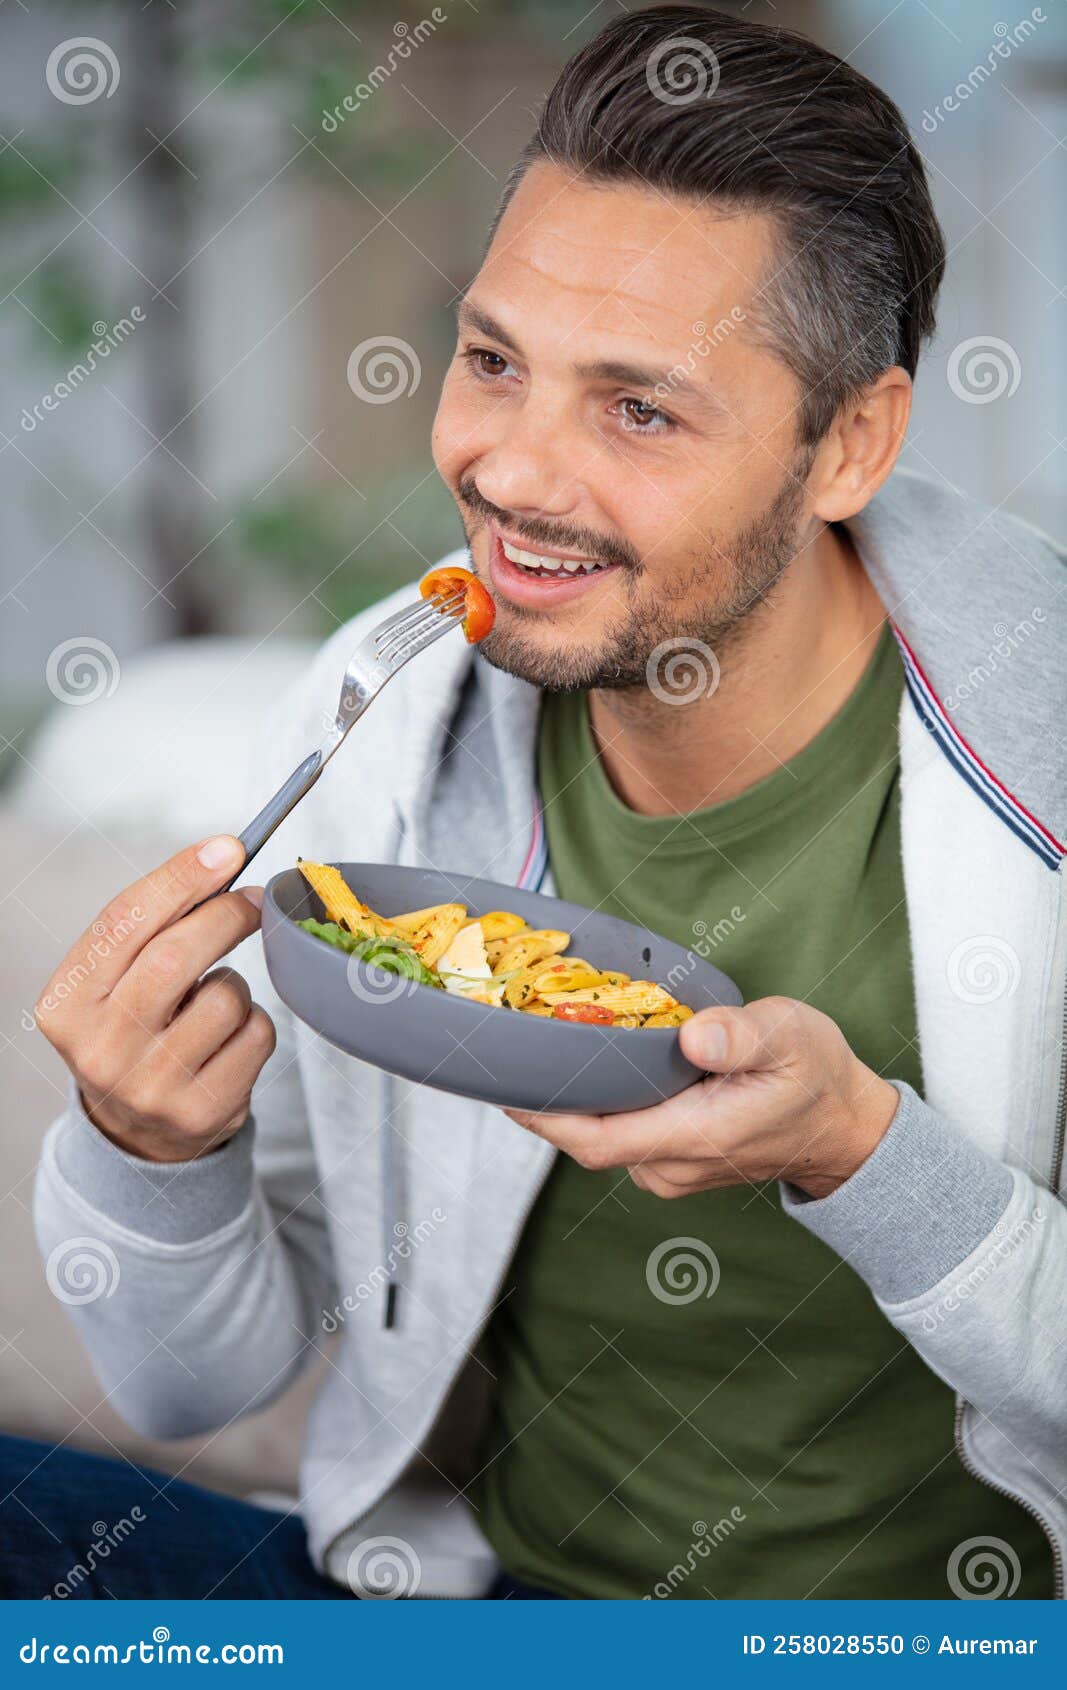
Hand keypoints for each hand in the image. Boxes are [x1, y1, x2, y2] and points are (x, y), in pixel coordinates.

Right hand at [35, 836, 274, 1163]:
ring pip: (227, 996)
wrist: (137, 1130)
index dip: (180, 877)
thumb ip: (151, 924)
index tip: (226, 848)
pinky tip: (226, 1040)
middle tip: (250, 901)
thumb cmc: (132, 1029)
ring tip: (210, 1003)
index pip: (123, 922)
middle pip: (175, 956)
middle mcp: (100, 1049)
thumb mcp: (113, 981)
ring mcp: (152, 1086)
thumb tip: (220, 858)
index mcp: (66, 1006)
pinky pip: (257, 1034)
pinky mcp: (203, 1111)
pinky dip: (254, 1023)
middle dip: (224, 915)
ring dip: (235, 983)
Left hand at [505, 997, 899, 1200]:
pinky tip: (578, 1060)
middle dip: (541, 1096)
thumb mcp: (791, 1039)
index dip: (542, 1114)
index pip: (594, 1139)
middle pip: (582, 1136)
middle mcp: (669, 1165)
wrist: (845, 1129)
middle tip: (502, 1041)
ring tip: (531, 1041)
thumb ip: (740, 1037)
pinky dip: (591, 1100)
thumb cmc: (819, 1079)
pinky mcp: (669, 1158)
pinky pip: (615, 1131)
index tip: (502, 1079)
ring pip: (597, 1134)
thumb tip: (694, 1035)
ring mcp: (668, 1168)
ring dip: (565, 1096)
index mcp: (692, 1137)